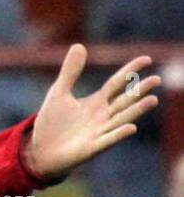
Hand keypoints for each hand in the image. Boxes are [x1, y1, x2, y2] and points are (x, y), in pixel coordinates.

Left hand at [26, 45, 161, 180]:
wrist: (40, 152)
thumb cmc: (52, 124)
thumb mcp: (59, 94)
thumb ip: (70, 72)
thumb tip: (79, 45)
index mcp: (96, 102)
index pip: (117, 83)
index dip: (130, 71)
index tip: (147, 59)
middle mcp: (102, 116)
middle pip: (125, 100)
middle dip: (139, 91)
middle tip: (156, 79)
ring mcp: (99, 132)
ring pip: (121, 119)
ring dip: (136, 110)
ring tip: (152, 100)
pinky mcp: (91, 148)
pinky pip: (107, 140)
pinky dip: (118, 134)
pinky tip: (131, 127)